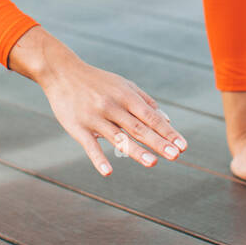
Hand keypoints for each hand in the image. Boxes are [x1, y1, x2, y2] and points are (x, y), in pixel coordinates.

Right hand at [23, 33, 186, 175]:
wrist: (62, 72)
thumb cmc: (97, 81)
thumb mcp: (123, 85)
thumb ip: (146, 102)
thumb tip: (168, 121)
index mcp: (126, 96)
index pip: (151, 117)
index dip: (167, 132)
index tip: (183, 146)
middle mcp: (112, 106)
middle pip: (139, 127)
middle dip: (158, 142)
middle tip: (175, 155)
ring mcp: (95, 117)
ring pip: (118, 136)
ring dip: (136, 150)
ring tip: (153, 163)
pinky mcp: (77, 127)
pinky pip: (89, 145)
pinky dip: (98, 158)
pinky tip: (108, 172)